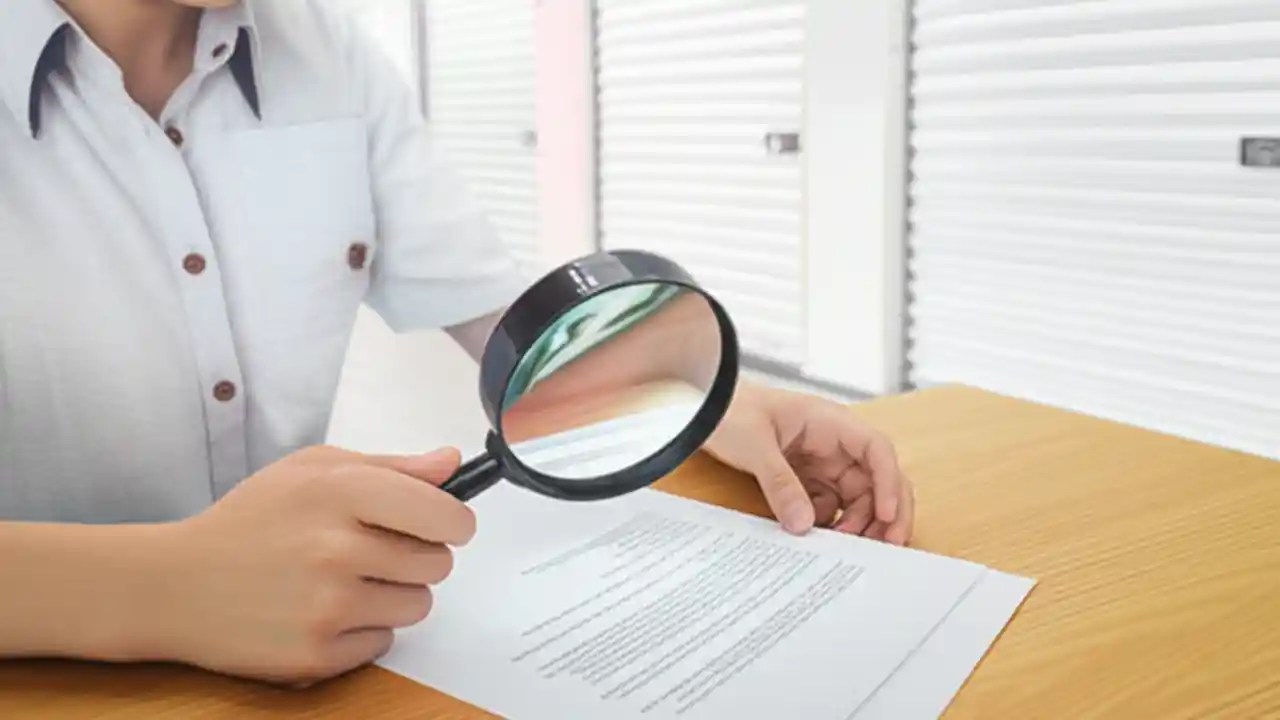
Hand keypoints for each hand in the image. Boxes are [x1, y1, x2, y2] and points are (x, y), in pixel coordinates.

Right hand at [158, 445, 472, 684]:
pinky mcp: (317, 653)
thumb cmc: (251, 520)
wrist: (175, 584)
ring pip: (417, 605)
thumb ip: (391, 466)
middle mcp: (337, 548)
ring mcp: (327, 605)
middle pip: (437, 564)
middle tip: (371, 551)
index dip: (453, 522)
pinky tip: (321, 611)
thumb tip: (452, 464)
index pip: (444, 515)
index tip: (443, 525)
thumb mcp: (314, 470)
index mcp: (342, 492)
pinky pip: (383, 642)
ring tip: (342, 581)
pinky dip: (362, 631)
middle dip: (415, 557)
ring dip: (392, 595)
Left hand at [704, 382, 913, 544]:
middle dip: (886, 511)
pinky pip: (829, 506)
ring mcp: (821, 462)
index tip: (888, 514)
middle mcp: (833, 443)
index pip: (876, 450)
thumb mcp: (754, 446)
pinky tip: (822, 540)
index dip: (889, 482)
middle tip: (887, 545)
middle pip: (876, 479)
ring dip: (859, 522)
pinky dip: (831, 524)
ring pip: (856, 497)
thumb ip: (780, 484)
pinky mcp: (805, 480)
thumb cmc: (729, 410)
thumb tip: (802, 524)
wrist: (699, 410)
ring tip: (849, 548)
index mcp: (830, 422)